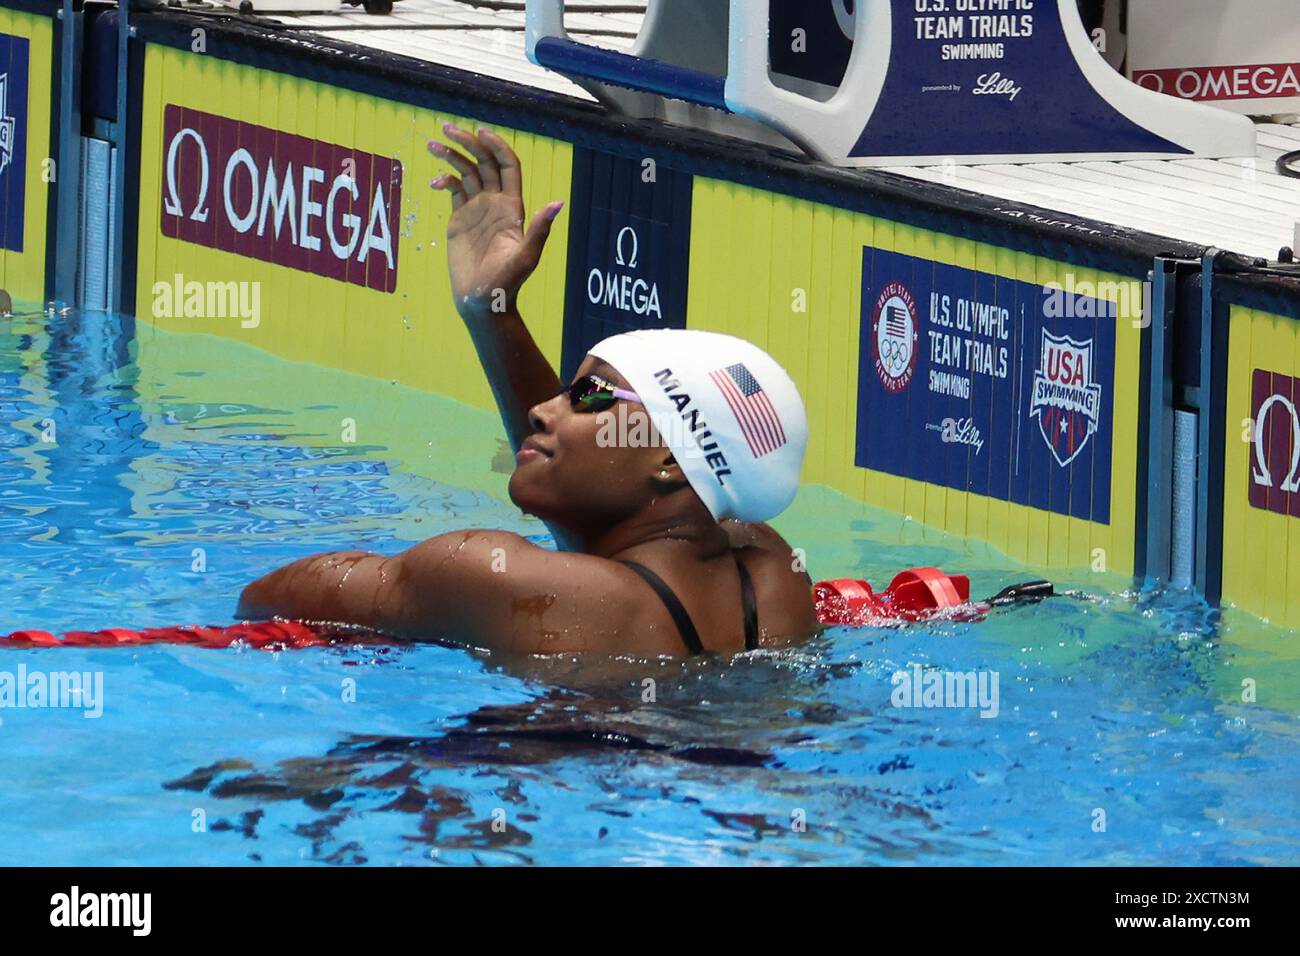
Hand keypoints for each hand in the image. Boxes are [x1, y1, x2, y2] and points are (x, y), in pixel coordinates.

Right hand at [428, 124, 563, 319]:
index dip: (496, 145)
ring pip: (466, 172)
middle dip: (468, 142)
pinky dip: (444, 180)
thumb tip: (558, 203)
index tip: (479, 131)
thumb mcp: (525, 258)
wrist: (483, 302)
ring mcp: (477, 210)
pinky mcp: (460, 219)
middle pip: (484, 162)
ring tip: (432, 145)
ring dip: (451, 156)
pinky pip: (453, 190)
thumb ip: (539, 229)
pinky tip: (435, 183)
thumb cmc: (507, 284)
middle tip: (447, 128)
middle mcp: (495, 204)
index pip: (507, 166)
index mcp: (512, 208)